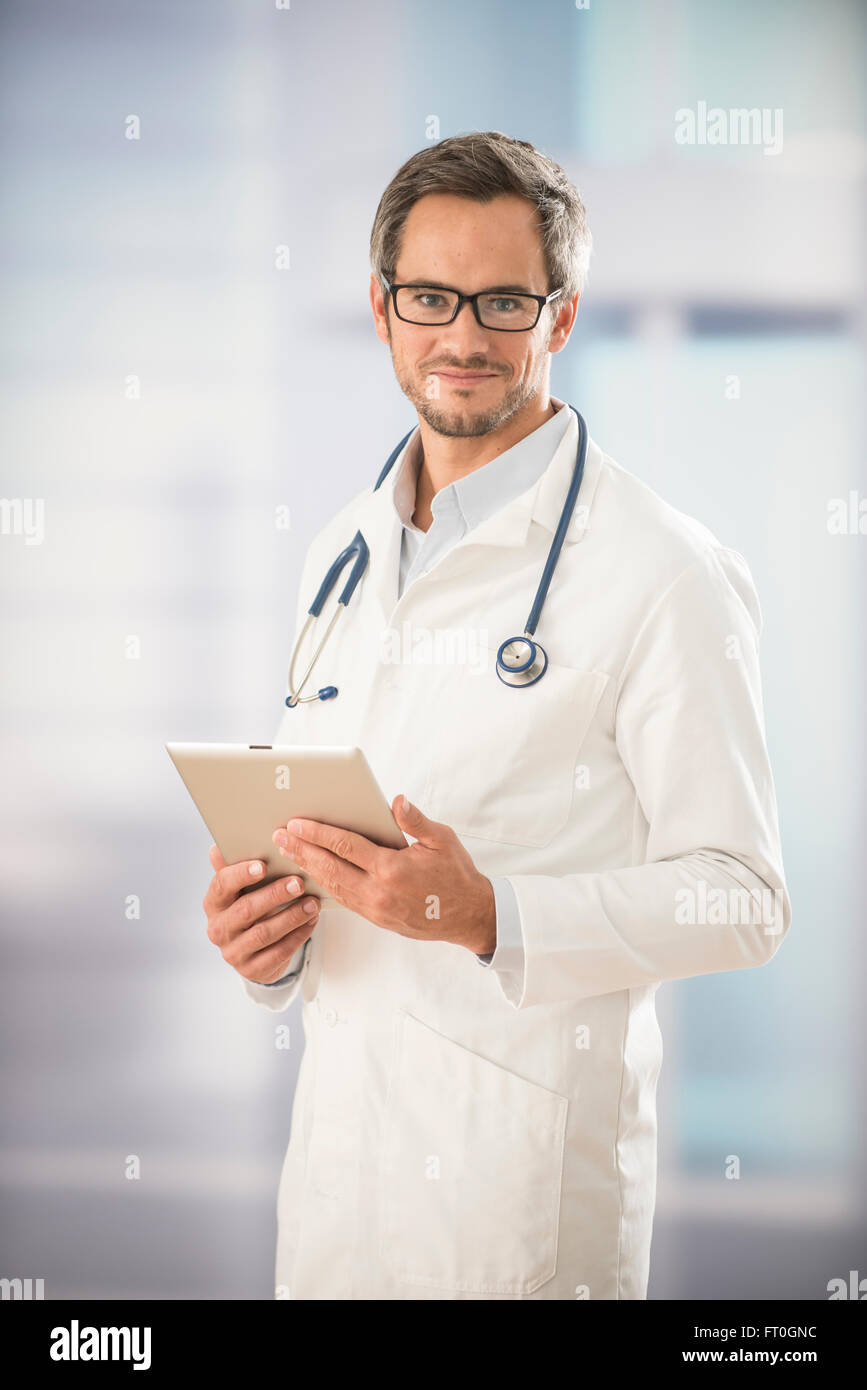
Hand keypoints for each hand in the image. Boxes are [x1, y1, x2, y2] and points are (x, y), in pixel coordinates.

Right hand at [203, 845, 320, 983]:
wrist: (251, 950)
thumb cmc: (249, 907)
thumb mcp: (240, 889)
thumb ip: (232, 868)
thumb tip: (217, 848)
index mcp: (213, 903)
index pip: (221, 885)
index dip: (241, 874)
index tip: (264, 865)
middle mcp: (218, 929)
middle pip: (246, 910)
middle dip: (274, 895)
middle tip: (299, 882)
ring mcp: (233, 952)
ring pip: (264, 933)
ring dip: (291, 916)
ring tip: (312, 903)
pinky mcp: (252, 969)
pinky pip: (278, 952)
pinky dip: (298, 936)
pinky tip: (312, 921)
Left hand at [272, 795, 495, 955]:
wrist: (469, 916)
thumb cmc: (456, 874)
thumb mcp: (443, 840)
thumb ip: (416, 821)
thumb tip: (396, 801)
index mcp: (392, 868)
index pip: (345, 846)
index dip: (318, 833)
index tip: (296, 823)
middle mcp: (378, 891)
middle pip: (329, 868)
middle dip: (302, 850)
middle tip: (279, 836)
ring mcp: (375, 909)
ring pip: (331, 886)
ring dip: (307, 868)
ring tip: (288, 852)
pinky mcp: (376, 918)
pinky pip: (342, 899)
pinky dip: (323, 885)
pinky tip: (312, 874)